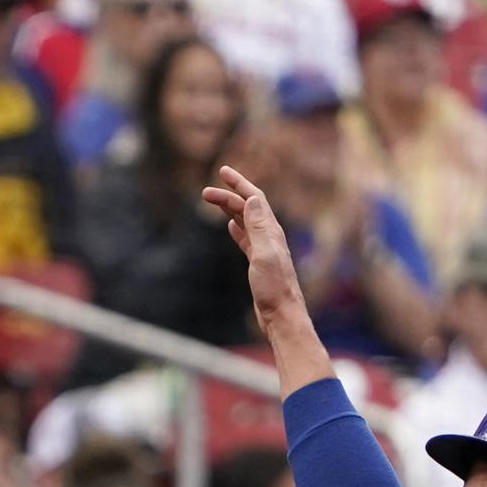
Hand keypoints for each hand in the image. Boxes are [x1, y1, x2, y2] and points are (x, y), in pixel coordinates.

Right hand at [201, 166, 303, 331]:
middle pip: (248, 208)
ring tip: (213, 202)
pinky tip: (231, 226)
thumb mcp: (264, 254)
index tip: (223, 171)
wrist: (281, 315)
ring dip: (230, 209)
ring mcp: (264, 249)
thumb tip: (252, 198)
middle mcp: (269, 236)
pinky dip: (237, 228)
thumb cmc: (274, 288)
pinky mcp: (259, 262)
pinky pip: (247, 238)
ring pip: (245, 221)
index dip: (240, 183)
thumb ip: (258, 226)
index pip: (255, 199)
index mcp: (271, 231)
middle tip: (205, 192)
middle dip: (228, 196)